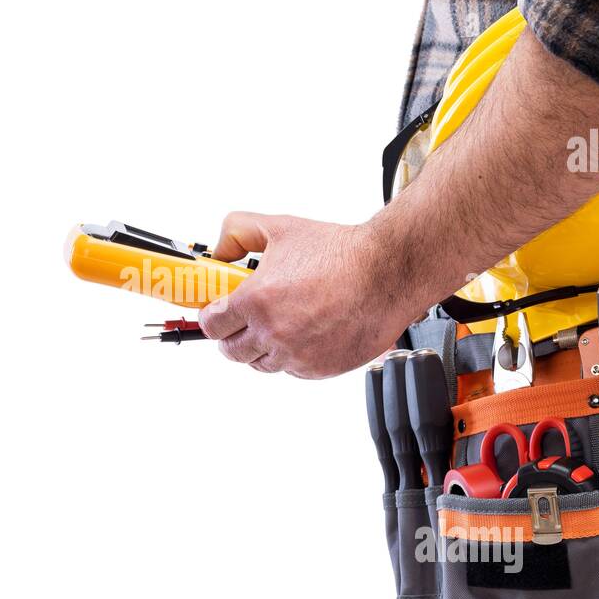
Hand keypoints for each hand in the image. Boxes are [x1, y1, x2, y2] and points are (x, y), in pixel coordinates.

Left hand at [197, 212, 417, 377]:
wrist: (386, 272)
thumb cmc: (340, 253)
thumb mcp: (279, 228)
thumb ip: (238, 233)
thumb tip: (220, 251)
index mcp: (257, 301)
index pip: (212, 325)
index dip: (212, 316)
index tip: (217, 311)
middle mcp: (273, 333)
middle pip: (232, 351)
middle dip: (233, 336)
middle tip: (242, 321)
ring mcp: (296, 355)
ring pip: (261, 364)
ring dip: (262, 348)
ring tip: (278, 324)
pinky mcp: (319, 369)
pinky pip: (292, 371)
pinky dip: (292, 356)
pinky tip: (304, 332)